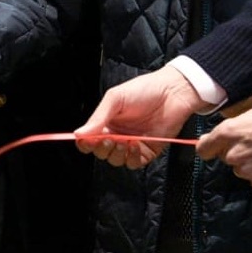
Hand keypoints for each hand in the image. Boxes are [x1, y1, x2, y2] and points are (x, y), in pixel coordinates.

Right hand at [74, 67, 201, 168]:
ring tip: (124, 141)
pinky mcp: (147, 151)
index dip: (85, 143)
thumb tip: (79, 134)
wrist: (173, 92)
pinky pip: (134, 163)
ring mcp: (132, 144)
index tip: (86, 141)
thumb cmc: (144, 90)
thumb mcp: (116, 98)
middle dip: (102, 149)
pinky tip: (135, 144)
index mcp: (106, 122)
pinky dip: (131, 158)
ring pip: (116, 160)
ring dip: (117, 154)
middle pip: (101, 152)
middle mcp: (117, 135)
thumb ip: (98, 118)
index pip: (89, 140)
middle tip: (109, 139)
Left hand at [197, 102, 251, 191]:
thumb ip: (233, 128)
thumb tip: (220, 138)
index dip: (209, 148)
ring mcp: (247, 172)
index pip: (204, 149)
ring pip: (242, 169)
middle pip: (226, 158)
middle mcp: (234, 154)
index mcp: (229, 133)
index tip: (214, 148)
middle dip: (237, 152)